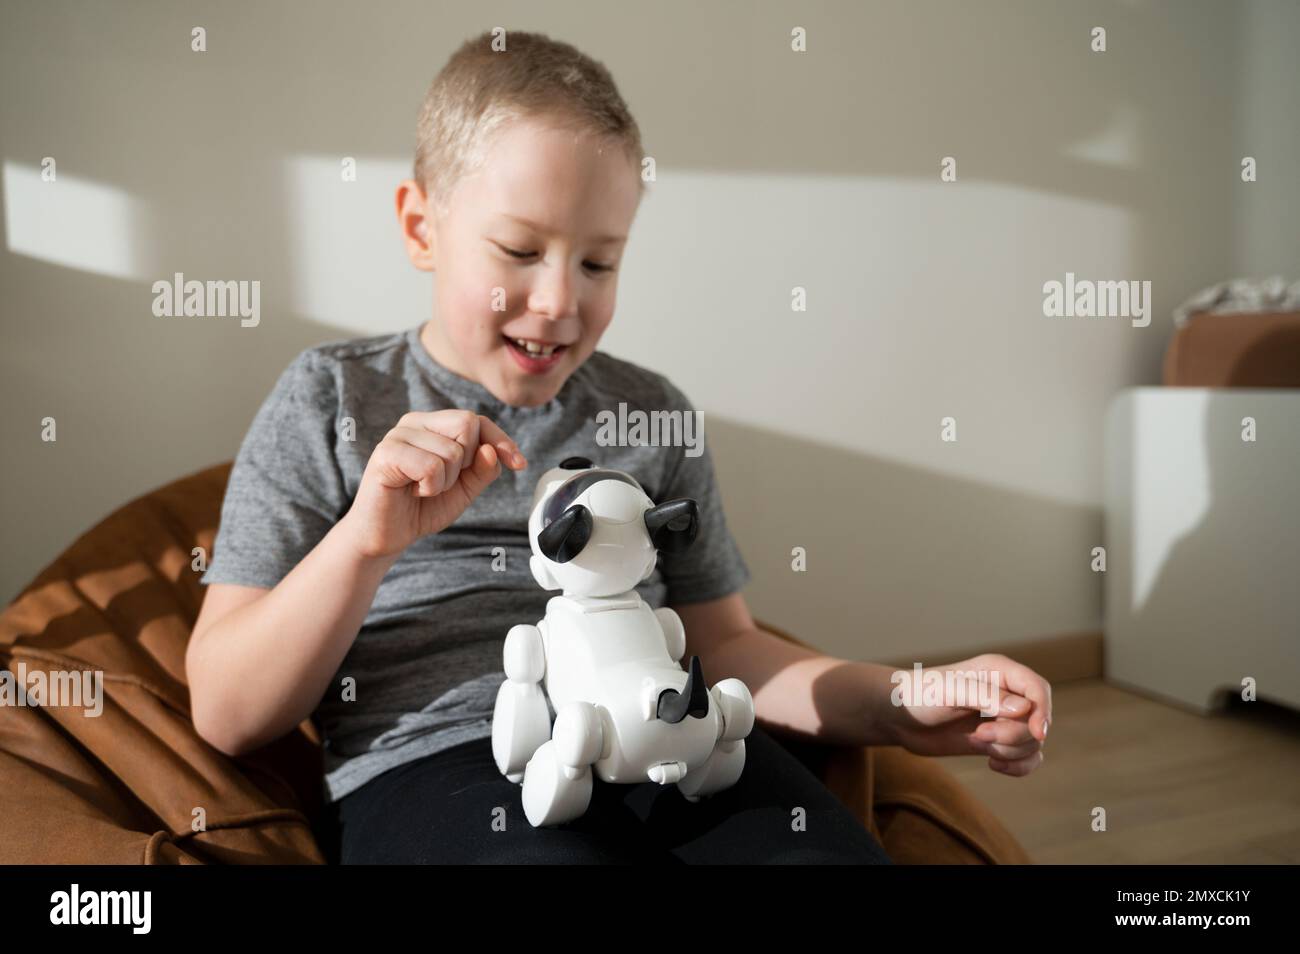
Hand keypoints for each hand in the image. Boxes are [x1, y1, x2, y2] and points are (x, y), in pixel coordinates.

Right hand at [340, 410, 526, 558]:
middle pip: (468, 425)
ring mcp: (398, 435)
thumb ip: (483, 469)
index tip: (519, 464)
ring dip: (446, 482)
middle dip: (467, 463)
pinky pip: (432, 467)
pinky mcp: (386, 453)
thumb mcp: (465, 489)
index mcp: (434, 424)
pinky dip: (431, 487)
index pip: (477, 420)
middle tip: (442, 482)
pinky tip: (412, 491)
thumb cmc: (423, 507)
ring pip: (452, 451)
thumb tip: (490, 449)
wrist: (387, 535)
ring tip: (423, 488)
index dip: (501, 440)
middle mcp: (415, 422)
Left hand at [885, 653, 1050, 776]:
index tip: (1036, 733)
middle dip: (1013, 735)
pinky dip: (1018, 767)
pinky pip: (1026, 758)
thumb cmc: (920, 694)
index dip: (1043, 711)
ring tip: (977, 742)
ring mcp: (1002, 720)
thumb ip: (986, 697)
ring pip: (1032, 742)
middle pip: (1037, 721)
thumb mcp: (950, 691)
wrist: (899, 717)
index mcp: (999, 672)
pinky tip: (994, 765)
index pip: (1038, 689)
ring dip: (1010, 750)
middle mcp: (1006, 694)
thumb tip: (1024, 709)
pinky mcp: (996, 741)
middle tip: (980, 735)